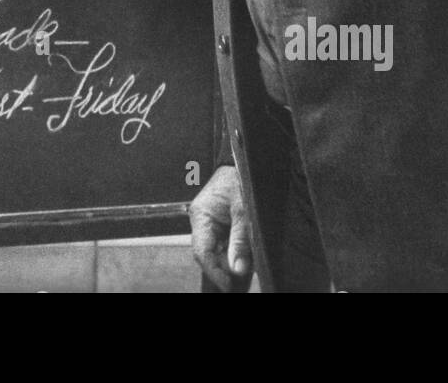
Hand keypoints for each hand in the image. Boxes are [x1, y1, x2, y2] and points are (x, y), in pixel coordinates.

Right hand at [190, 165, 252, 289]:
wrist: (242, 161)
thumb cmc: (240, 177)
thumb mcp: (244, 208)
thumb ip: (241, 239)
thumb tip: (238, 269)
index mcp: (201, 215)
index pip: (202, 251)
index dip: (215, 272)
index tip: (229, 287)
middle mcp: (203, 223)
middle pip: (211, 256)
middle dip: (226, 272)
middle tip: (240, 286)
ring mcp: (212, 226)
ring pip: (220, 255)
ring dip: (233, 267)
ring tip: (244, 280)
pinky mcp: (223, 228)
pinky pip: (228, 248)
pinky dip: (237, 258)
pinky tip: (246, 269)